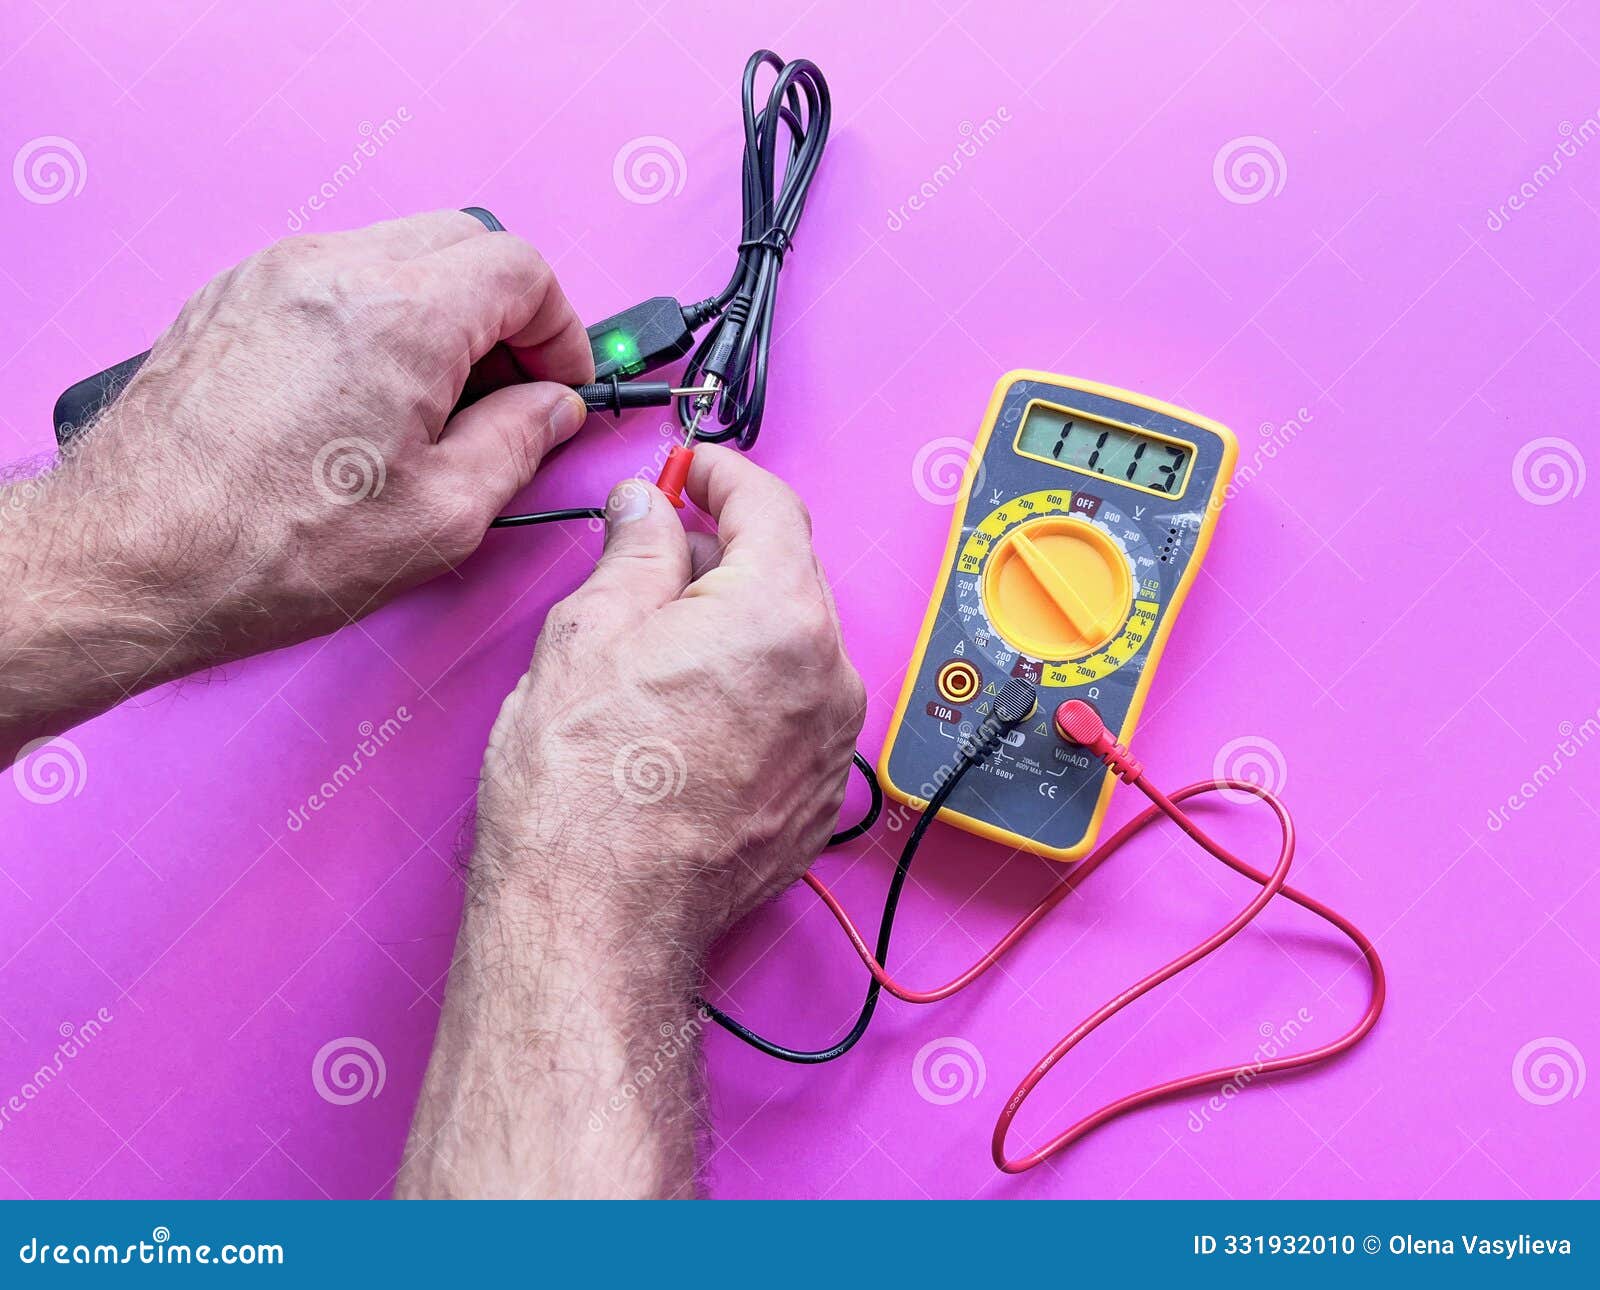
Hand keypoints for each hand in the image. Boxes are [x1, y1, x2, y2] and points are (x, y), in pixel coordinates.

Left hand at [0, 210, 591, 758]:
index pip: (520, 268)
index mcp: (400, 315)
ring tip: (438, 402)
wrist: (134, 557)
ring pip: (398, 253)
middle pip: (464, 243)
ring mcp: (273, 275)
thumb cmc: (269, 549)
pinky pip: (334, 276)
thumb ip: (518, 444)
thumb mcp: (440, 518)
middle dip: (506, 311)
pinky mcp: (232, 296)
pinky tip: (370, 394)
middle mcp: (333, 270)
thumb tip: (549, 409)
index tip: (558, 383)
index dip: (561, 328)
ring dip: (441, 311)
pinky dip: (376, 315)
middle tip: (511, 390)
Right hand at [399, 447, 865, 1197]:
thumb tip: (650, 506)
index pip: (772, 505)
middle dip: (727, 553)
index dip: (724, 474)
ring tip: (659, 651)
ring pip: (795, 648)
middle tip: (655, 558)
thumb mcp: (588, 633)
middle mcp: (830, 676)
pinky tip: (688, 717)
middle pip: (790, 576)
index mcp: (779, 614)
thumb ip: (637, 550)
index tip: (690, 470)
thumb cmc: (581, 783)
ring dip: (740, 627)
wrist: (598, 918)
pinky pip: (795, 715)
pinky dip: (753, 693)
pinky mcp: (817, 801)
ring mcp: (831, 746)